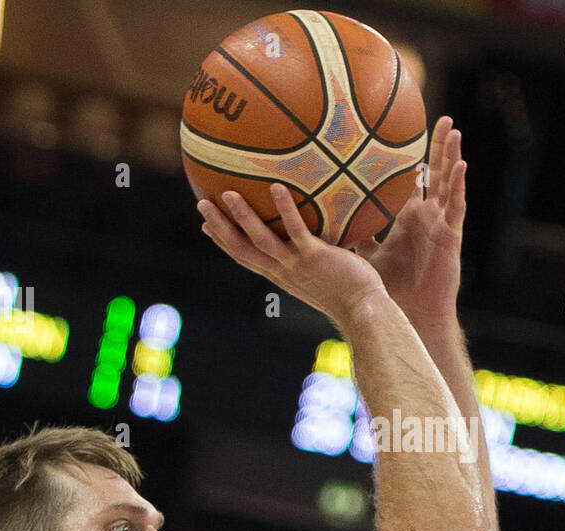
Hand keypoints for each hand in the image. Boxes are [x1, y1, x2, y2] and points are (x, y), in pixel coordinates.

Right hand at [198, 183, 385, 326]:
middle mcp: (282, 271)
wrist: (362, 309)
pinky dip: (285, 208)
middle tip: (202, 205)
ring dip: (242, 216)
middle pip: (241, 248)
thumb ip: (310, 257)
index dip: (223, 241)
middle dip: (220, 227)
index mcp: (280, 275)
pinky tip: (276, 187)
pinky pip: (295, 229)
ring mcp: (296, 264)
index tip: (207, 227)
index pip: (244, 257)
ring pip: (260, 239)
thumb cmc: (347, 292)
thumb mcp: (319, 276)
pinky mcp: (314, 256)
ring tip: (227, 193)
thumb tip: (316, 237)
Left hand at [353, 116, 466, 325]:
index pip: (412, 182)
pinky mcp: (451, 237)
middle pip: (434, 175)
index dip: (413, 160)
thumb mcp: (366, 254)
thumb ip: (353, 233)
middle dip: (438, 148)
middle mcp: (427, 217)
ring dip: (452, 157)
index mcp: (409, 219)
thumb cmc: (390, 288)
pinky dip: (459, 185)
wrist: (410, 313)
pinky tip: (462, 165)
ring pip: (448, 184)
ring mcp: (441, 225)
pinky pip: (456, 206)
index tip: (407, 135)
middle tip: (439, 119)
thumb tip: (323, 216)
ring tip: (454, 130)